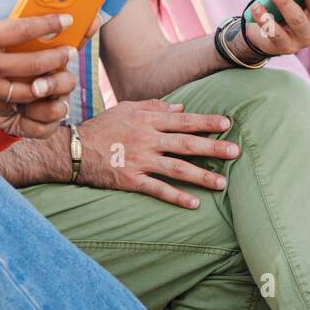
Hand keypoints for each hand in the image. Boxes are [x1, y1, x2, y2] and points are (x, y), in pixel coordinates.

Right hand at [0, 11, 76, 137]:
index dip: (49, 25)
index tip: (67, 21)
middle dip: (57, 57)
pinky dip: (26, 96)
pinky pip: (11, 101)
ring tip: (58, 73)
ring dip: (48, 81)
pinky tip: (36, 89)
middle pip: (33, 63)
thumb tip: (6, 26)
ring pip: (28, 88)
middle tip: (69, 52)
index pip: (24, 30)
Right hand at [77, 99, 239, 208]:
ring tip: (222, 182)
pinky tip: (194, 203)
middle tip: (235, 151)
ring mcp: (140, 161)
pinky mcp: (131, 180)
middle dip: (213, 147)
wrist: (74, 150)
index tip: (227, 123)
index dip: (206, 121)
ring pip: (176, 168)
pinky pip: (158, 190)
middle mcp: (147, 139)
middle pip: (186, 144)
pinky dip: (177, 197)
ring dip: (201, 175)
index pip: (183, 120)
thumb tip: (181, 108)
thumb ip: (153, 106)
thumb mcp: (126, 108)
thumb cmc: (102, 127)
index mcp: (147, 120)